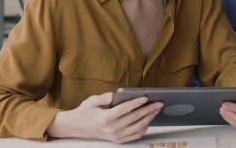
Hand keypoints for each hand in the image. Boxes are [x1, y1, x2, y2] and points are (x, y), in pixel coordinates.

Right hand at [47, 92, 162, 142]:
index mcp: (105, 118)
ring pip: (137, 128)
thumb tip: (113, 95)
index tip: (146, 97)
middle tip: (159, 103)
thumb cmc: (85, 112)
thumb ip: (102, 98)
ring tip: (156, 110)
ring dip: (149, 118)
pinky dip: (144, 128)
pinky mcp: (118, 140)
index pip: (124, 110)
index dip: (136, 103)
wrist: (77, 127)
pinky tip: (149, 120)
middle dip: (148, 109)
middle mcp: (111, 129)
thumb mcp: (91, 101)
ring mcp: (115, 136)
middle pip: (134, 118)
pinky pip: (135, 135)